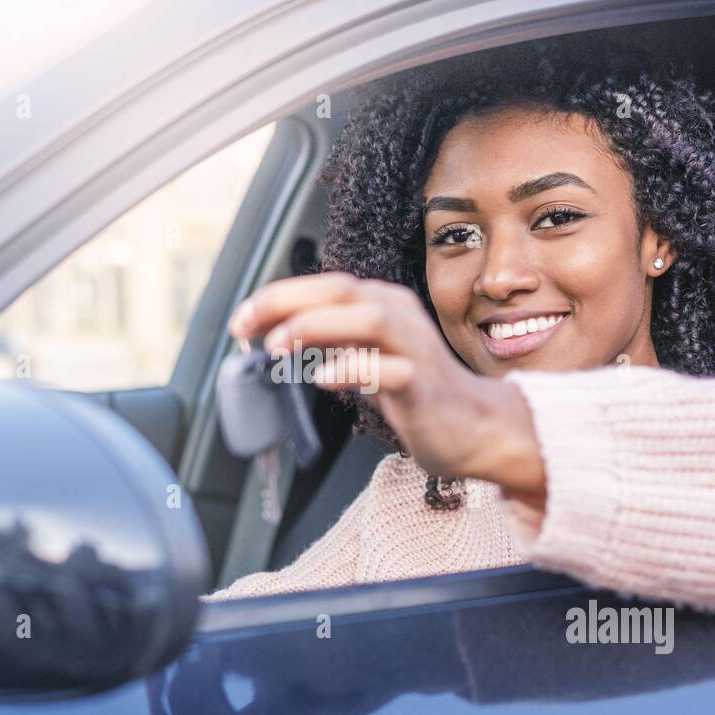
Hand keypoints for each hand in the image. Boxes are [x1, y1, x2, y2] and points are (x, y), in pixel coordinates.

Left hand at [229, 272, 546, 504]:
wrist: (473, 427)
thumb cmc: (416, 391)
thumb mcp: (364, 356)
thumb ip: (329, 339)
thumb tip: (277, 331)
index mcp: (382, 303)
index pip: (324, 287)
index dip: (278, 296)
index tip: (241, 320)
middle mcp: (400, 315)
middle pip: (341, 292)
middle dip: (287, 303)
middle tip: (246, 327)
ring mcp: (415, 347)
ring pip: (368, 319)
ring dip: (317, 327)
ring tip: (279, 346)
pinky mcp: (424, 384)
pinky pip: (390, 369)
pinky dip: (355, 369)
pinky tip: (324, 377)